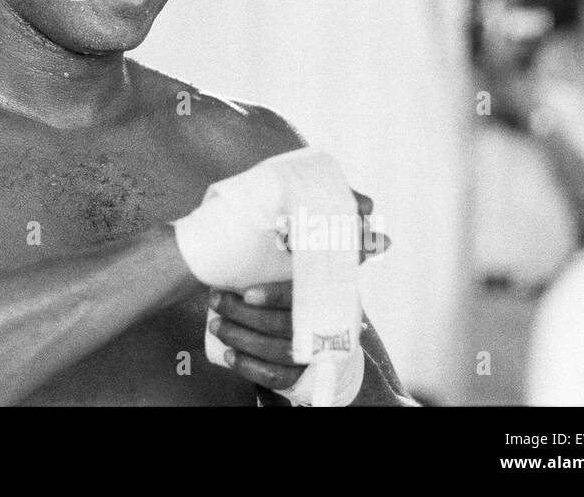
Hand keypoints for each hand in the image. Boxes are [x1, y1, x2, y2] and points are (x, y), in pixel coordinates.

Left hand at [210, 189, 389, 396]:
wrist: (327, 334)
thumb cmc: (313, 282)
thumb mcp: (323, 256)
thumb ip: (338, 231)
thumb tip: (368, 206)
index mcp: (333, 297)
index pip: (303, 298)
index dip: (276, 296)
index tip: (247, 292)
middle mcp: (327, 328)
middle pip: (285, 327)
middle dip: (245, 315)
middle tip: (215, 299)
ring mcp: (314, 354)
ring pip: (278, 353)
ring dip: (241, 338)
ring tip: (215, 322)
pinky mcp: (301, 374)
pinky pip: (276, 378)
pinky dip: (250, 367)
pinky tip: (228, 355)